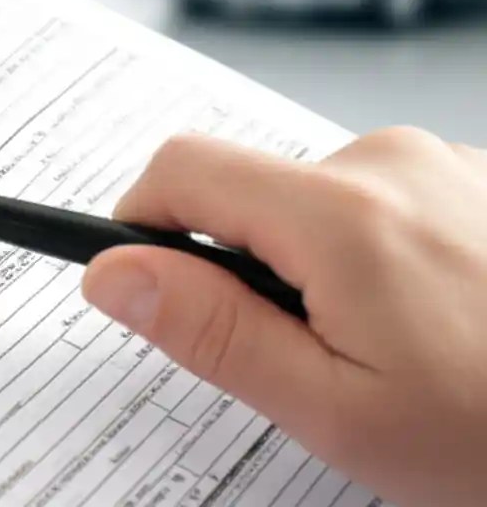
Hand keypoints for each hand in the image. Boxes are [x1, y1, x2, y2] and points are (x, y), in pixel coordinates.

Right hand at [83, 128, 486, 506]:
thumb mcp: (332, 407)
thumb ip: (211, 331)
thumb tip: (118, 276)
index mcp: (343, 216)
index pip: (182, 169)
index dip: (141, 223)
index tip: (151, 282)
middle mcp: (390, 163)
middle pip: (247, 187)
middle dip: (244, 262)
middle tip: (303, 350)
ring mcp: (438, 163)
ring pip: (310, 196)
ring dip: (312, 261)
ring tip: (383, 339)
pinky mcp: (467, 175)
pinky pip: (371, 198)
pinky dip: (367, 251)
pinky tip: (423, 313)